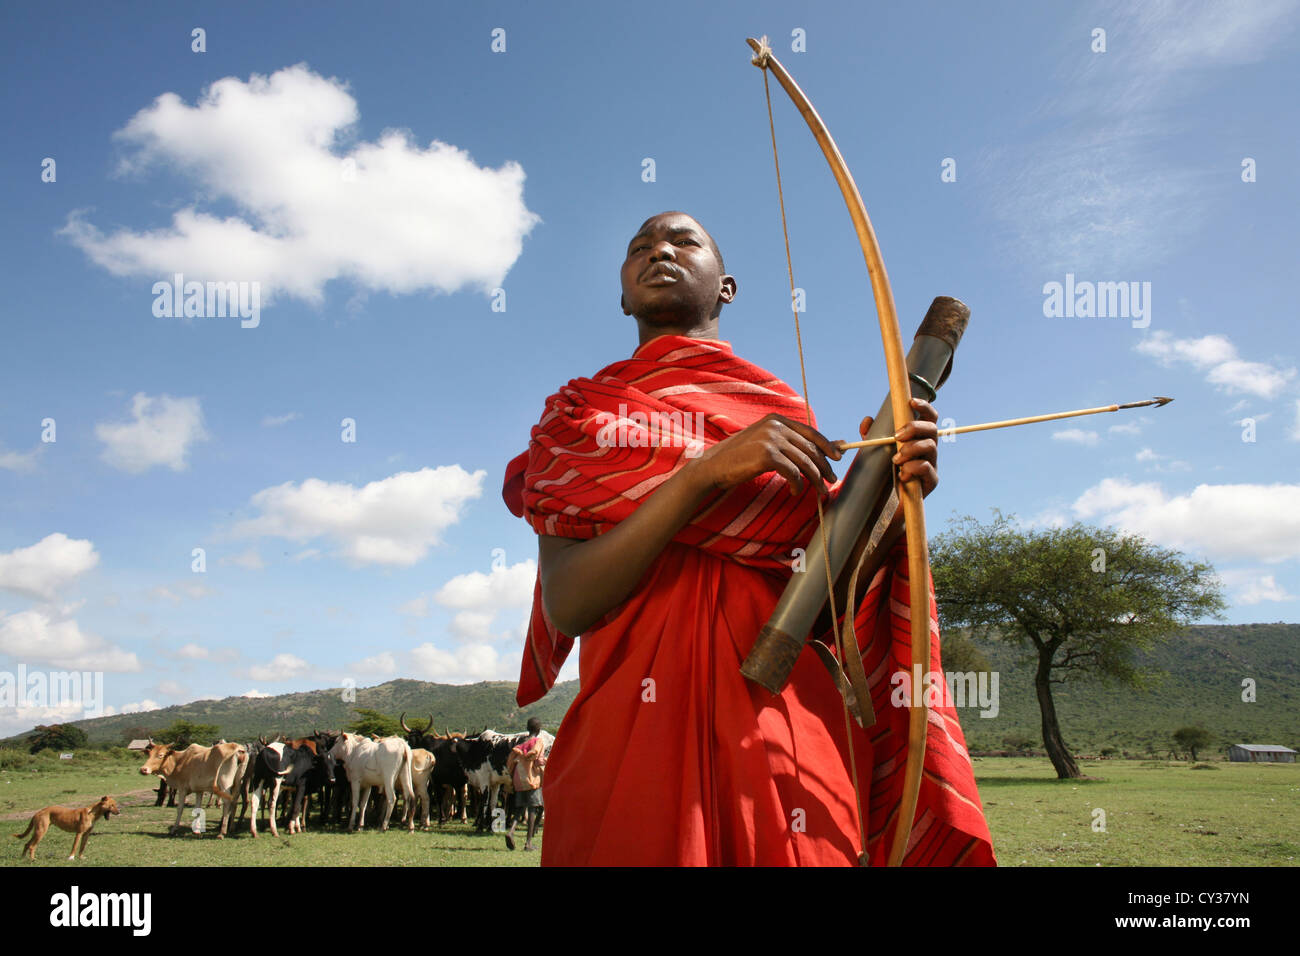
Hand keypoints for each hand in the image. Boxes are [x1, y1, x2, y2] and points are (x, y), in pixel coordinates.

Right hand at [689, 413, 841, 496]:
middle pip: (810, 449)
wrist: (714, 466)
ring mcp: (771, 439)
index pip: (811, 432)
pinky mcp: (767, 455)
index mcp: (776, 419)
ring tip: (820, 492)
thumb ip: (790, 443)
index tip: (838, 458)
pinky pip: (792, 473)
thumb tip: (821, 447)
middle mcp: (776, 426)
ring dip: (815, 480)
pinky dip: (797, 485)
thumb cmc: (740, 457)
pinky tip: (795, 492)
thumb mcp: (766, 443)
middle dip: (823, 467)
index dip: (827, 446)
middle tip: (830, 481)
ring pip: (804, 462)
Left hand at [858, 398, 938, 497]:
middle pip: (932, 429)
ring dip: (910, 449)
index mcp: (920, 438)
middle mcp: (929, 448)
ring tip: (895, 460)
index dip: (924, 406)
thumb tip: (868, 420)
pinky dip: (912, 468)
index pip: (929, 417)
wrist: (890, 502)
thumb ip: (872, 435)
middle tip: (896, 436)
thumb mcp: (876, 451)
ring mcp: (932, 464)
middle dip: (914, 428)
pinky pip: (927, 468)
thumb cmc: (887, 472)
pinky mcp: (931, 480)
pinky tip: (901, 475)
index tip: (910, 402)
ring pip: (931, 447)